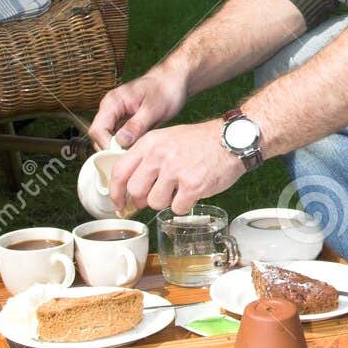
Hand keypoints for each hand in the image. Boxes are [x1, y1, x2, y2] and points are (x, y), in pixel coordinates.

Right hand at [89, 62, 188, 149]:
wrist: (173, 81)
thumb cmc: (165, 90)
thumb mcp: (152, 109)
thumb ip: (136, 125)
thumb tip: (120, 141)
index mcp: (112, 103)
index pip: (97, 130)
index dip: (106, 145)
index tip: (122, 154)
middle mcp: (110, 109)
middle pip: (100, 136)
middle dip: (112, 149)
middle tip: (131, 156)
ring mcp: (117, 116)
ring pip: (109, 139)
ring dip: (120, 148)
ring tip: (138, 151)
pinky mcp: (125, 122)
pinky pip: (120, 138)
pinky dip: (127, 145)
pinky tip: (140, 147)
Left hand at [108, 121, 239, 214]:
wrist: (232, 140)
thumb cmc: (201, 141)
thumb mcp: (167, 138)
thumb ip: (147, 158)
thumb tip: (131, 186)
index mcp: (149, 143)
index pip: (119, 171)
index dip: (115, 192)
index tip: (118, 202)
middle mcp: (159, 156)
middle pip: (135, 191)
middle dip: (143, 200)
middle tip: (155, 197)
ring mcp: (175, 171)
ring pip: (155, 203)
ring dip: (166, 202)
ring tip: (179, 189)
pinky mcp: (192, 185)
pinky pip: (177, 208)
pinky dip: (184, 205)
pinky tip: (193, 192)